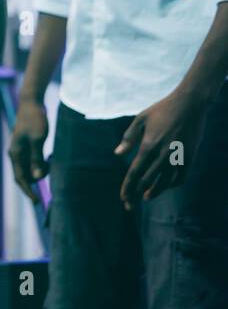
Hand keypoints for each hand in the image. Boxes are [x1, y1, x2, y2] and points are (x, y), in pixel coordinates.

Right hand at [8, 97, 48, 203]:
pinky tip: (48, 162)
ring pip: (28, 169)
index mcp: (15, 153)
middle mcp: (15, 153)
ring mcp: (20, 150)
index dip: (28, 191)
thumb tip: (37, 178)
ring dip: (38, 173)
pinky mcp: (26, 146)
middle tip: (45, 185)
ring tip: (49, 168)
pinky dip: (39, 165)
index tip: (37, 202)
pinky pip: (31, 161)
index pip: (20, 178)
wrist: (31, 103)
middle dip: (33, 183)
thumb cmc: (34, 120)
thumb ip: (36, 159)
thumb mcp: (38, 139)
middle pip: (23, 175)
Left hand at [115, 88, 210, 208]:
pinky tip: (165, 186)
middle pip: (147, 180)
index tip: (123, 197)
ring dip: (154, 192)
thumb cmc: (162, 110)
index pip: (135, 172)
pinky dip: (172, 184)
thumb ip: (128, 138)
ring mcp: (178, 156)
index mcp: (148, 145)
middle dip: (136, 193)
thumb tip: (117, 154)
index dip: (128, 186)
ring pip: (165, 182)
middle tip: (130, 203)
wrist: (190, 104)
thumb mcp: (140, 119)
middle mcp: (163, 154)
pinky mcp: (190, 157)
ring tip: (145, 197)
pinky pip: (181, 177)